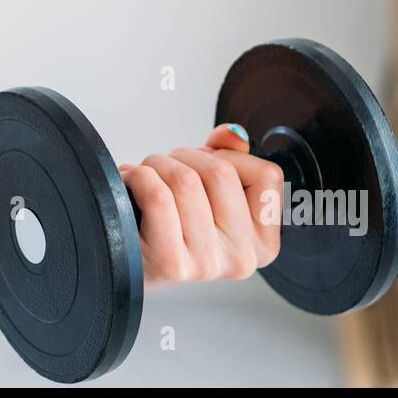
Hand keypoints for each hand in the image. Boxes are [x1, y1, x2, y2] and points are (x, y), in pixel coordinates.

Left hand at [120, 125, 282, 287]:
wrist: (130, 264)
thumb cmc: (172, 224)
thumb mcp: (209, 190)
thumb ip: (229, 155)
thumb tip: (233, 133)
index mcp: (264, 242)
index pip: (267, 175)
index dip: (228, 157)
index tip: (203, 168)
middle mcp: (243, 258)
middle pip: (221, 171)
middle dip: (185, 155)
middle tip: (165, 168)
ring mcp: (209, 264)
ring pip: (186, 179)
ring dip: (157, 164)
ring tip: (147, 177)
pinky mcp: (172, 264)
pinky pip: (157, 196)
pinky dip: (139, 177)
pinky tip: (132, 184)